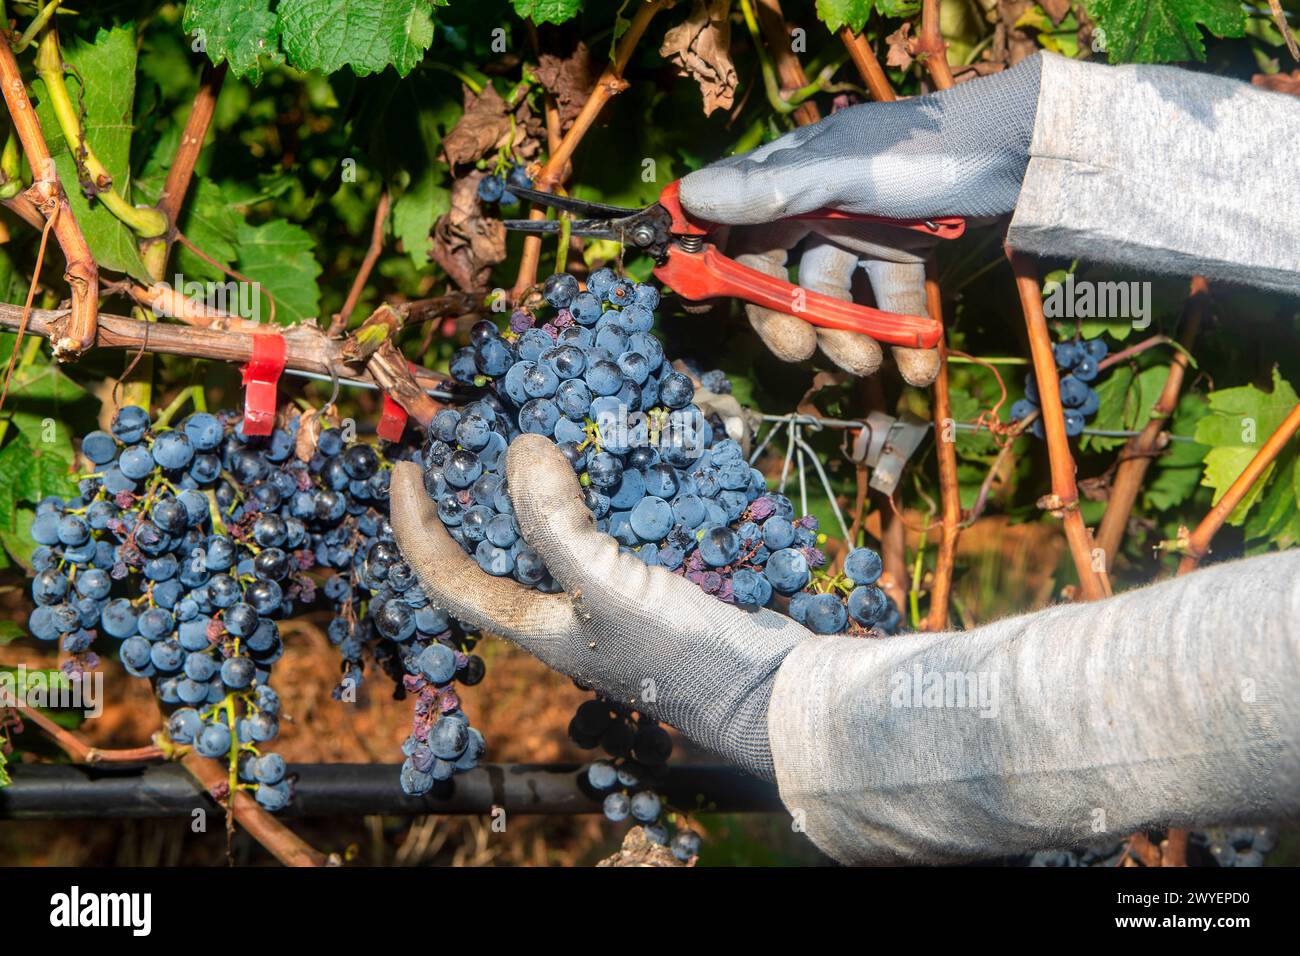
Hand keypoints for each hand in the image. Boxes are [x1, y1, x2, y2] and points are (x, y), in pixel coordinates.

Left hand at [389, 435, 810, 779]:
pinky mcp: (657, 571)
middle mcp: (564, 605)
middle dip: (489, 484)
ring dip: (559, 471)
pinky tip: (633, 440)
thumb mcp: (605, 589)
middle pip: (504, 538)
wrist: (772, 688)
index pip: (447, 574)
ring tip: (556, 420)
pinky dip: (622, 476)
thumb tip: (518, 448)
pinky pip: (624, 514)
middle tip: (483, 427)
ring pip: (566, 518)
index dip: (415, 524)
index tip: (406, 465)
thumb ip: (554, 522)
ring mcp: (612, 588)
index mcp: (534, 621)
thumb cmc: (678, 655)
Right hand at [678, 54, 1043, 384]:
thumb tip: (688, 196)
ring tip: (872, 362)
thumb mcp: (839, 174)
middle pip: (780, 275)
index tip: (708, 304)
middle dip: (789, 319)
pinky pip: (888, 300)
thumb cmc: (919, 153)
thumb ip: (768, 193)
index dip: (718, 266)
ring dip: (849, 336)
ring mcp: (858, 230)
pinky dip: (901, 334)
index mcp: (788, 174)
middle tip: (800, 353)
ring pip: (836, 296)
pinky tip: (917, 368)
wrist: (1017, 153)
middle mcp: (815, 203)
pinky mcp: (901, 251)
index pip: (734, 226)